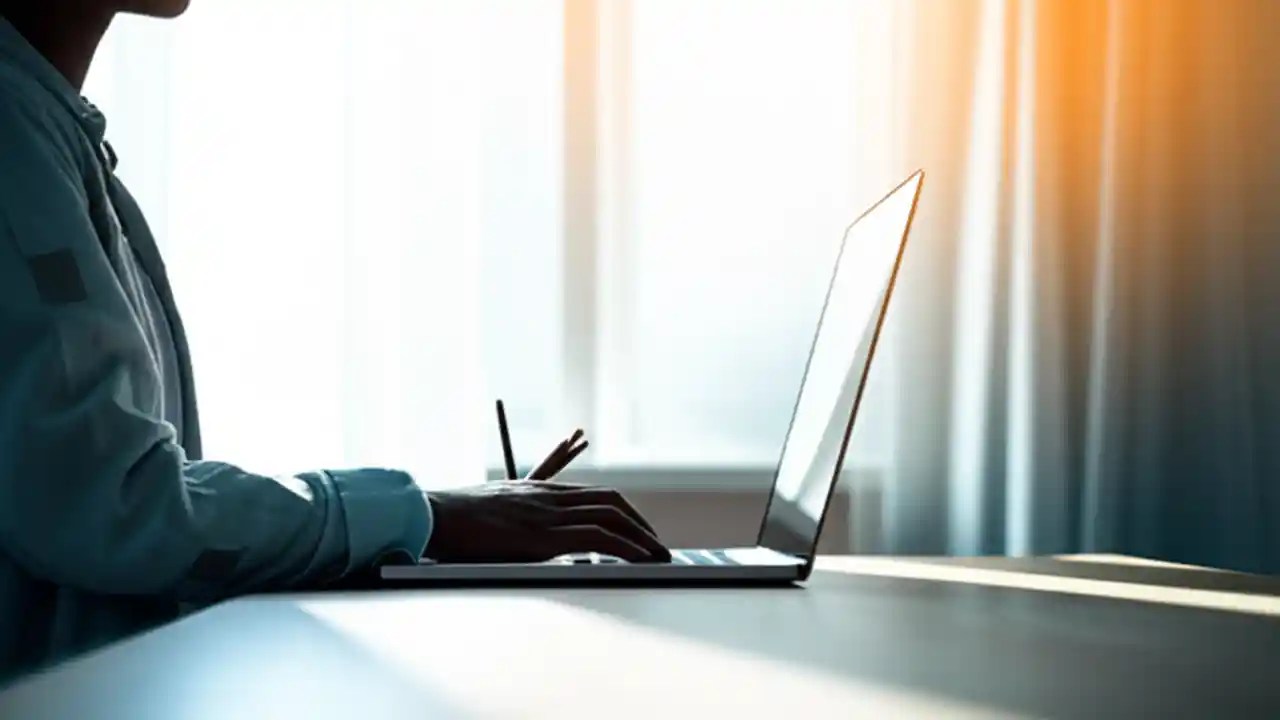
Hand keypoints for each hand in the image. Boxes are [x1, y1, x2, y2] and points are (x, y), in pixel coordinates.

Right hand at [423, 481, 669, 563]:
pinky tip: (638, 560)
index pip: (592, 493)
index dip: (621, 511)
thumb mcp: (490, 515)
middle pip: (609, 501)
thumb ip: (512, 521)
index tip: (636, 529)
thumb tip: (515, 540)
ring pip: (611, 515)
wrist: (432, 515)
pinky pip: (597, 537)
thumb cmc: (453, 522)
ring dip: (641, 537)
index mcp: (538, 491)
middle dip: (638, 523)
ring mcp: (548, 513)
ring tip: (658, 556)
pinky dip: (625, 547)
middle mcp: (548, 497)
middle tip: (655, 545)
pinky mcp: (543, 535)